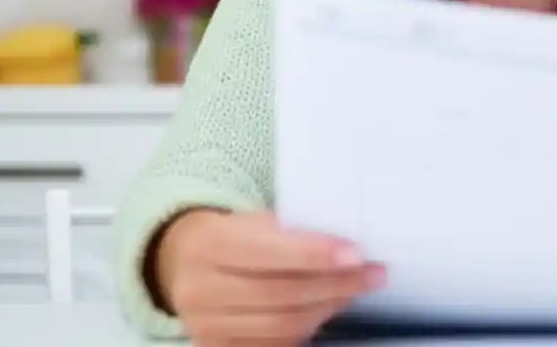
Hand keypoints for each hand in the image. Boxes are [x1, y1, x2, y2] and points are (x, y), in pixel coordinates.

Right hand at [153, 209, 385, 345]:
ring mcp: (206, 326)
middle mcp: (200, 289)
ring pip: (281, 326)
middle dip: (334, 285)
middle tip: (372, 274)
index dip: (315, 255)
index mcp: (209, 244)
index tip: (356, 254)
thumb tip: (347, 251)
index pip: (268, 253)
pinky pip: (274, 345)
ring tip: (354, 290)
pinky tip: (327, 309)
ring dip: (327, 308)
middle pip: (280, 295)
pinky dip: (308, 329)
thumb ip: (291, 233)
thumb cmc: (232, 236)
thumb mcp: (252, 221)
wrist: (184, 261)